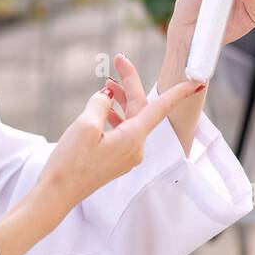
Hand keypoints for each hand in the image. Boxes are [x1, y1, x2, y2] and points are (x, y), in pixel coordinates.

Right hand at [37, 69, 203, 212]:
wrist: (58, 193)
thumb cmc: (70, 163)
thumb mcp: (84, 126)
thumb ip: (99, 104)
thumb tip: (106, 96)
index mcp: (133, 137)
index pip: (160, 108)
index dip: (178, 92)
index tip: (196, 80)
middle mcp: (135, 147)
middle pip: (140, 108)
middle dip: (130, 85)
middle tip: (119, 61)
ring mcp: (126, 155)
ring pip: (130, 120)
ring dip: (120, 100)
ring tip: (105, 85)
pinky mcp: (115, 160)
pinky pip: (122, 132)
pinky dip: (114, 116)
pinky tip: (101, 111)